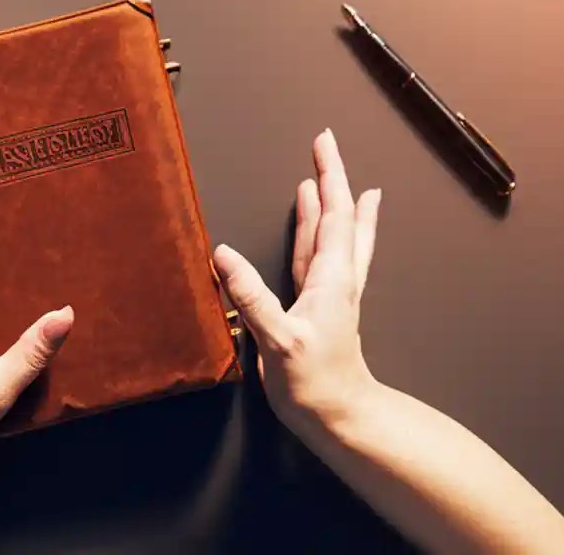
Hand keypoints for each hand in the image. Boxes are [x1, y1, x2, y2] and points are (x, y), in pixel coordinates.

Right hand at [213, 129, 380, 437]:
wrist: (341, 419)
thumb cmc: (317, 383)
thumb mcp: (279, 339)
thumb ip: (251, 297)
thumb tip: (223, 254)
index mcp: (331, 279)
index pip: (335, 215)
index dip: (330, 176)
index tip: (323, 144)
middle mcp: (335, 280)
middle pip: (339, 217)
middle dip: (333, 180)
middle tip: (325, 147)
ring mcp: (330, 294)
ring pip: (332, 238)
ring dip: (329, 207)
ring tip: (326, 181)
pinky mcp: (319, 310)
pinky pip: (320, 262)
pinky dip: (317, 239)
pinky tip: (312, 234)